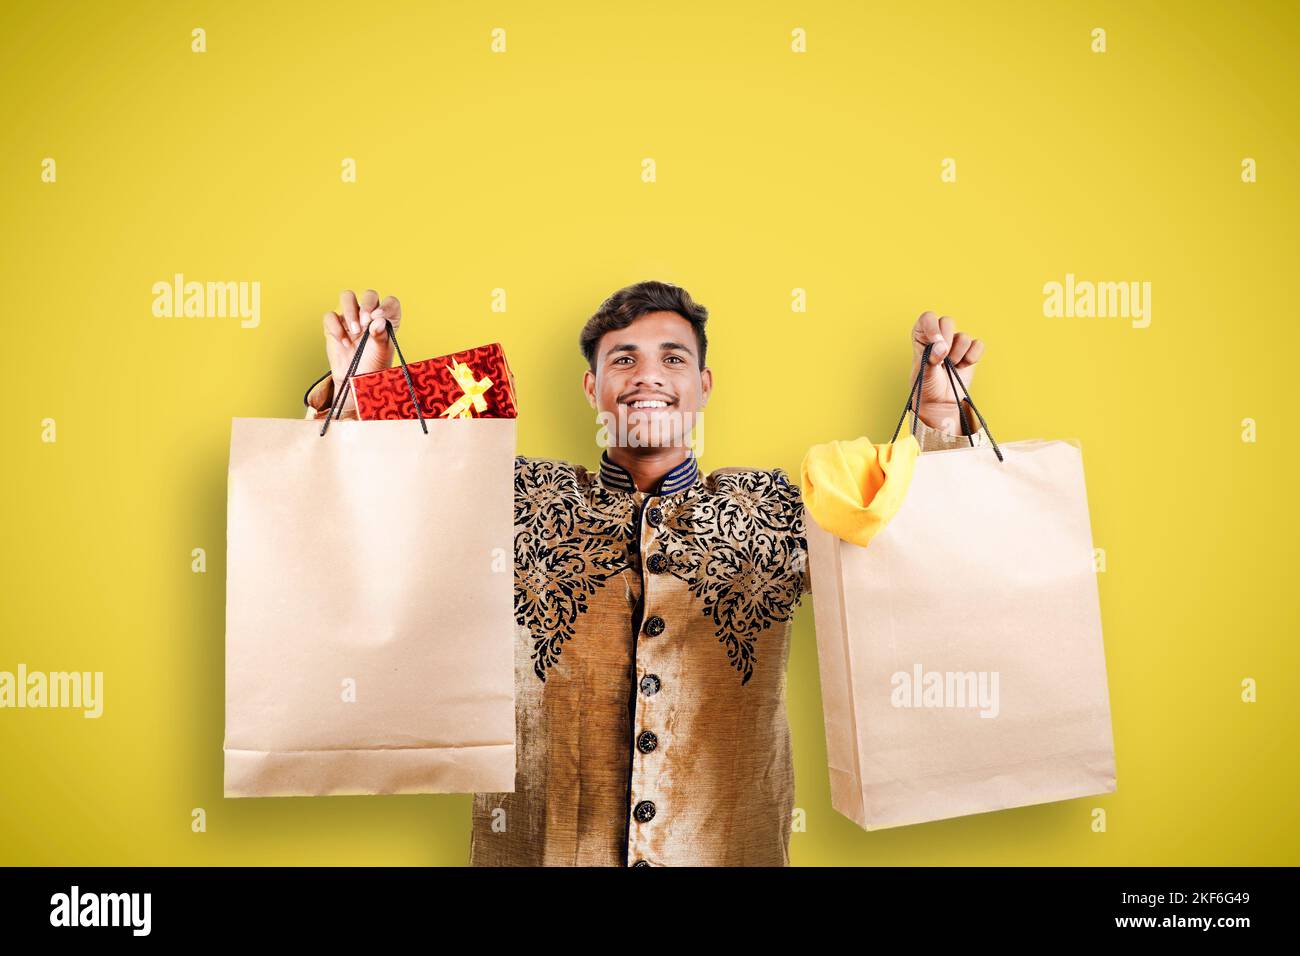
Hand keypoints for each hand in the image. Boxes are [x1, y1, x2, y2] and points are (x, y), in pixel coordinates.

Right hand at [322, 289, 401, 396]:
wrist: (355, 380)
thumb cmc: (373, 364)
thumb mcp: (382, 352)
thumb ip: (381, 336)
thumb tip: (379, 321)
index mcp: (386, 319)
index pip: (391, 302)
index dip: (386, 306)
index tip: (379, 317)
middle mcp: (369, 314)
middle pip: (369, 295)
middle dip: (367, 305)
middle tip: (366, 323)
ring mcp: (351, 317)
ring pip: (347, 297)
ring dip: (350, 311)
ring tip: (355, 331)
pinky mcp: (334, 325)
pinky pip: (330, 316)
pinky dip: (336, 327)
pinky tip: (344, 343)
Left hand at [909, 311, 984, 432]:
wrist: (939, 402)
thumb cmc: (926, 385)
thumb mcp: (922, 373)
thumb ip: (930, 358)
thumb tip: (942, 347)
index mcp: (922, 336)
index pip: (928, 318)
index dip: (933, 327)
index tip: (936, 343)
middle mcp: (939, 335)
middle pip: (948, 321)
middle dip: (946, 341)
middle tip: (942, 359)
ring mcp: (956, 342)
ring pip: (963, 337)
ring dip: (957, 355)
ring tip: (950, 367)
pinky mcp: (970, 351)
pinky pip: (978, 345)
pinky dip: (972, 357)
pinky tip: (963, 366)